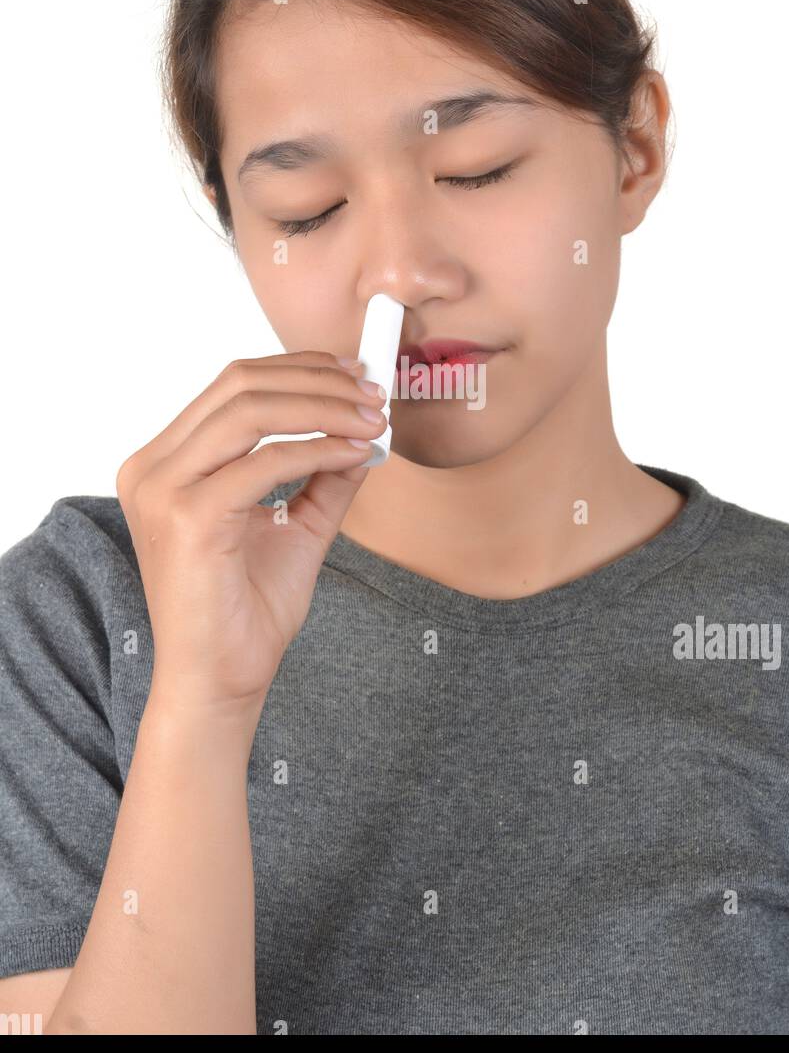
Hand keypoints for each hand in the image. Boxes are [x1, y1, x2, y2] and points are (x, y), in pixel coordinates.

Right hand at [116, 351, 386, 708]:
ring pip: (249, 410)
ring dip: (323, 407)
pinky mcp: (187, 518)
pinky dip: (318, 449)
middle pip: (239, 384)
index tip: (354, 376)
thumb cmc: (246, 613)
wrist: (220, 683)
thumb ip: (323, 476)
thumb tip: (364, 429)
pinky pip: (265, 462)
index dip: (298, 370)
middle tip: (373, 393)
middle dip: (316, 380)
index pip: (232, 386)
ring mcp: (162, 490)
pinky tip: (356, 453)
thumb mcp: (296, 527)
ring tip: (372, 419)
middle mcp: (152, 468)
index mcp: (165, 463)